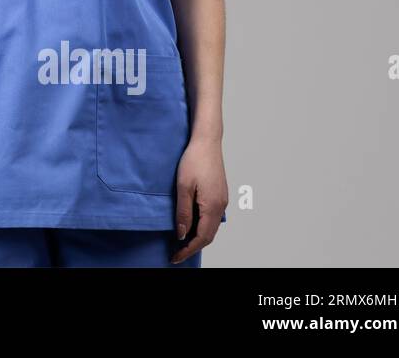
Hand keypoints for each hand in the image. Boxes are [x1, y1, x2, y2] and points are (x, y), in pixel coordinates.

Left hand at [171, 135, 228, 263]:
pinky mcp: (220, 194)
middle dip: (193, 246)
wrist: (207, 141)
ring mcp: (222, 200)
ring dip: (198, 236)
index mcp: (212, 207)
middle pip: (209, 235)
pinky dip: (202, 226)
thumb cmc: (194, 160)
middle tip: (177, 252)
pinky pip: (212, 217)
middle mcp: (220, 206)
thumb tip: (182, 234)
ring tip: (182, 241)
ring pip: (211, 227)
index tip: (176, 257)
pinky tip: (191, 223)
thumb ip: (183, 212)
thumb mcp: (183, 187)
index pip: (202, 237)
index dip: (188, 249)